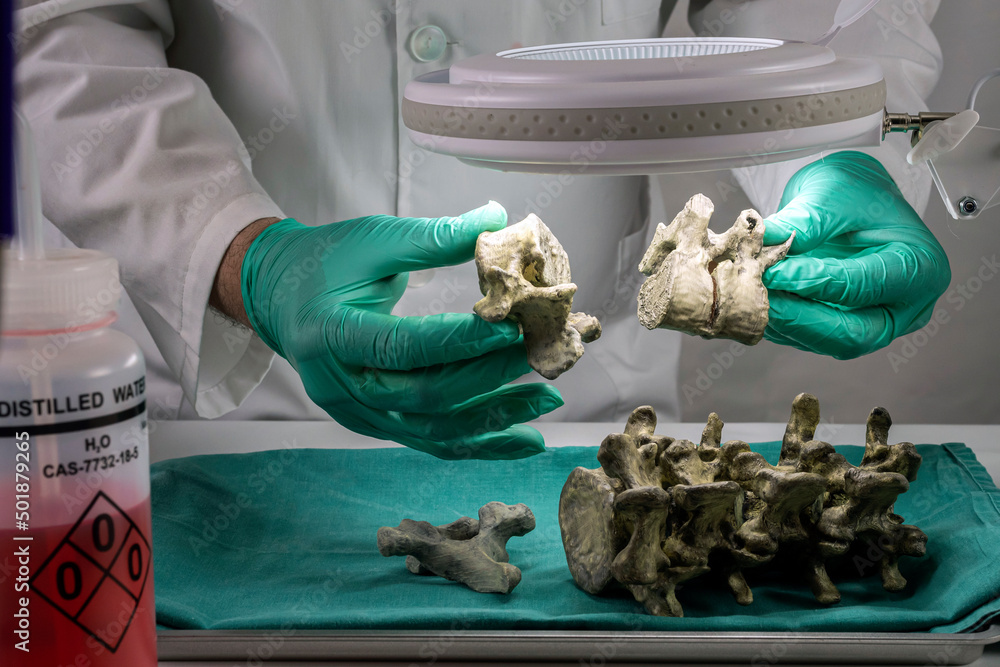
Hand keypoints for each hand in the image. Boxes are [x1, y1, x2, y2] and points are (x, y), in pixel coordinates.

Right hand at [239, 201, 561, 458]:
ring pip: (433, 428)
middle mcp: (340, 386)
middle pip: (424, 395)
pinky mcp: (375, 424)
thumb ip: (433, 237)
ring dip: (494, 417)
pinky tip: (523, 439)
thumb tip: (498, 219)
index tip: (513, 328)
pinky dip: (480, 442)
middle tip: (539, 353)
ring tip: (546, 396)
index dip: (461, 343)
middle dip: (488, 377)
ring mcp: (357, 413)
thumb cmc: (324, 262)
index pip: (403, 346)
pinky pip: (432, 439)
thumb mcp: (372, 240)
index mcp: (329, 334)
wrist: (281, 298)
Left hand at [762, 151, 950, 358]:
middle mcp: (902, 305)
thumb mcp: (834, 193)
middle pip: (853, 332)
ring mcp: (871, 321)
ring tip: (751, 299)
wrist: (847, 201)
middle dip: (801, 320)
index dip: (817, 282)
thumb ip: (808, 220)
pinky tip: (756, 303)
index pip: (866, 285)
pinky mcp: (840, 326)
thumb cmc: (855, 192)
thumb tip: (770, 242)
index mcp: (919, 267)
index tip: (776, 273)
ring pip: (826, 341)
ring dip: (785, 324)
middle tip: (761, 300)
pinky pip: (809, 336)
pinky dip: (780, 323)